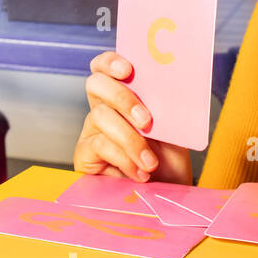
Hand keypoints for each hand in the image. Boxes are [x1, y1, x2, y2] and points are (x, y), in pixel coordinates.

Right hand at [73, 52, 193, 184]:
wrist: (165, 195)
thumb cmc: (169, 161)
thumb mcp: (173, 129)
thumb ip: (165, 106)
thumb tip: (169, 86)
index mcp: (123, 96)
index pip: (105, 67)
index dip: (110, 62)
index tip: (128, 69)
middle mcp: (103, 108)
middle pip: (96, 84)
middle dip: (122, 98)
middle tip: (147, 120)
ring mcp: (91, 131)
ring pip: (101, 116)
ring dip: (130, 138)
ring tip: (150, 162)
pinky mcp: (84, 155)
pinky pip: (99, 144)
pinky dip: (124, 158)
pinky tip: (140, 173)